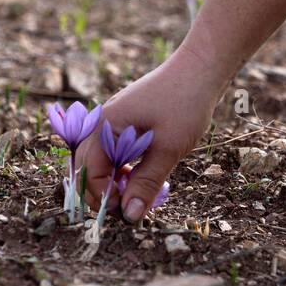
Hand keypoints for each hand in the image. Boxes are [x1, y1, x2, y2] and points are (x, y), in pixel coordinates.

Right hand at [73, 41, 228, 223]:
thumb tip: (129, 216)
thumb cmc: (184, 104)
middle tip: (125, 210)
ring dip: (111, 182)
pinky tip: (139, 177)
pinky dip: (121, 169)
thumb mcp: (167, 149)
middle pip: (86, 166)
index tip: (126, 212)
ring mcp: (112, 121)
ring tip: (135, 195)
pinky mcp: (124, 122)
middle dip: (100, 192)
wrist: (200, 69)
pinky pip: (112, 151)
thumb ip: (145, 183)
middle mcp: (102, 123)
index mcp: (105, 126)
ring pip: (99, 160)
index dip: (104, 196)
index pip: (90, 171)